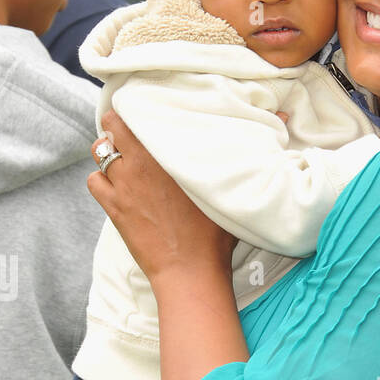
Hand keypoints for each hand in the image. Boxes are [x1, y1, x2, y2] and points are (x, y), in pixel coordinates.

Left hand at [88, 111, 237, 285]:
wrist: (189, 271)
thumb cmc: (215, 234)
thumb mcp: (232, 186)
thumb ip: (245, 151)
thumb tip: (286, 117)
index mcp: (168, 152)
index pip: (141, 113)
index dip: (139, 108)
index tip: (146, 111)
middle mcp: (141, 163)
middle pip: (112, 124)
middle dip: (117, 125)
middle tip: (129, 133)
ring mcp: (123, 185)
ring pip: (99, 151)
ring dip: (107, 152)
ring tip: (121, 159)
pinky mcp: (114, 209)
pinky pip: (93, 182)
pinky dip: (101, 181)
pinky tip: (115, 188)